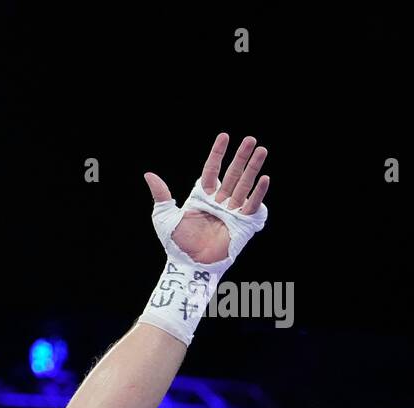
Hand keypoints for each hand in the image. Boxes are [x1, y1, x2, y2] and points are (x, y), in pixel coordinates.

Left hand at [143, 133, 269, 263]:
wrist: (188, 264)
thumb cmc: (176, 243)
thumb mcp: (164, 216)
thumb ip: (161, 194)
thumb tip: (149, 175)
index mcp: (202, 197)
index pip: (212, 170)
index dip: (218, 153)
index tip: (224, 136)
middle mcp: (219, 202)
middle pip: (232, 174)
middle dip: (242, 157)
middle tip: (251, 140)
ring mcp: (232, 212)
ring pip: (244, 185)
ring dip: (253, 168)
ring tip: (262, 150)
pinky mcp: (242, 224)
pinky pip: (252, 205)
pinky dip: (258, 193)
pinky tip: (264, 178)